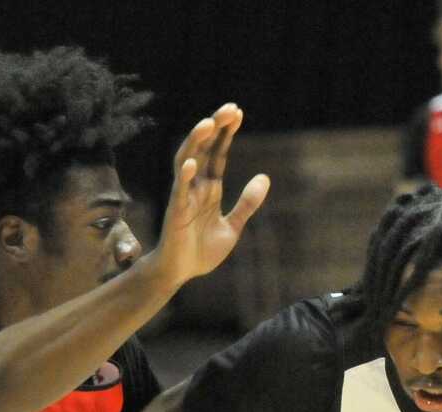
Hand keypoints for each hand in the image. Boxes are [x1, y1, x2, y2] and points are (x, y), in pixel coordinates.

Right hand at [152, 103, 269, 285]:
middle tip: (229, 109)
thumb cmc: (202, 250)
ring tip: (208, 123)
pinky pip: (179, 191)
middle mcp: (196, 186)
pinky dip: (185, 176)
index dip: (226, 133)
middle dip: (215, 128)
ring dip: (196, 142)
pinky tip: (193, 163)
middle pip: (204, 150)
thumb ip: (247, 203)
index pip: (218, 153)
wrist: (182, 273)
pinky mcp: (176, 212)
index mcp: (210, 188)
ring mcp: (185, 197)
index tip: (238, 112)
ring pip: (187, 161)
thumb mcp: (233, 226)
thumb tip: (265, 177)